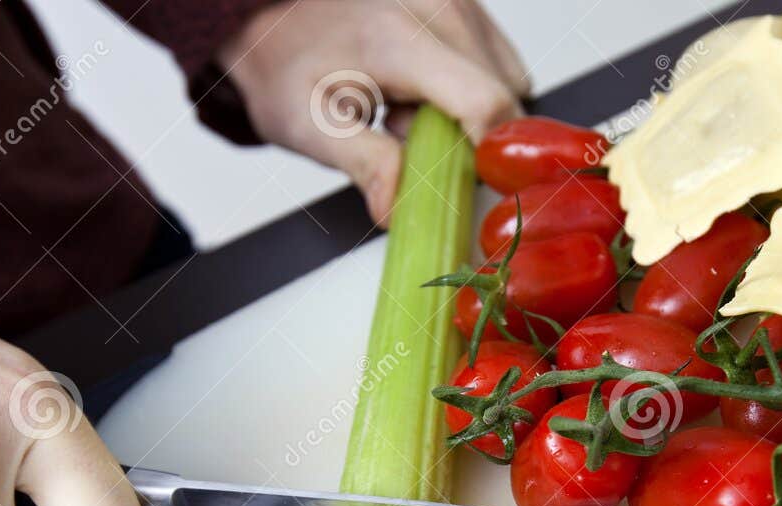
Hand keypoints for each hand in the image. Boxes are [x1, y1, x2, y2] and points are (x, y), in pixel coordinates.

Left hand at [222, 0, 527, 222]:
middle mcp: (438, 9)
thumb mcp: (309, 127)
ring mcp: (458, 2)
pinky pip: (500, 67)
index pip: (485, 104)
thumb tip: (399, 209)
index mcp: (399, 41)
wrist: (272, 21)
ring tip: (408, 110)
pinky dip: (471, 90)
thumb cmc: (286, 69)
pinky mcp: (466, 6)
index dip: (489, 155)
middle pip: (502, 100)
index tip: (466, 183)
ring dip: (470, 114)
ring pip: (509, 85)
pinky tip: (424, 91)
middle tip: (406, 135)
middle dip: (468, 137)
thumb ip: (363, 166)